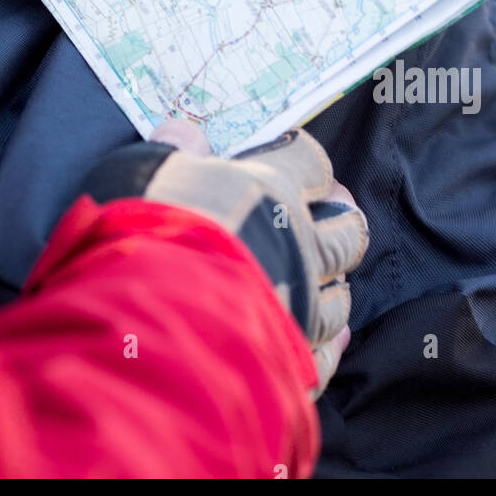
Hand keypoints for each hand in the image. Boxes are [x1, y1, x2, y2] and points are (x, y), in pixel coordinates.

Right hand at [81, 126, 367, 396]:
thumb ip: (172, 151)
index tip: (293, 162)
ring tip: (324, 281)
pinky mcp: (290, 360)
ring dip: (334, 286)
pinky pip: (326, 355)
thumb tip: (186, 134)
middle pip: (346, 231)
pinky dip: (330, 346)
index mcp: (271, 190)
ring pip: (341, 297)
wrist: (149, 316)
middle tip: (330, 217)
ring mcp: (301, 306)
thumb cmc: (148, 230)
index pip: (310, 162)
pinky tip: (331, 339)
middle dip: (341, 222)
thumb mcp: (149, 170)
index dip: (303, 161)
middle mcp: (299, 247)